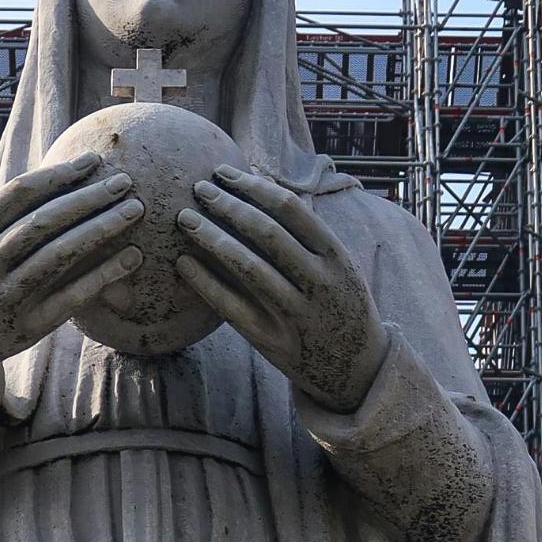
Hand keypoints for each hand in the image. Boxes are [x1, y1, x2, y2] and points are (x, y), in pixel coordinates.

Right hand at [0, 151, 143, 390]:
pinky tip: (132, 256)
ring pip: (61, 254)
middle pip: (45, 221)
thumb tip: (56, 181)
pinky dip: (104, 274)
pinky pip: (73, 296)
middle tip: (124, 180)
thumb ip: (1, 220)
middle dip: (89, 197)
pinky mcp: (28, 327)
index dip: (59, 174)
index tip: (92, 160)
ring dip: (102, 228)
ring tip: (133, 209)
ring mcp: (7, 297)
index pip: (19, 194)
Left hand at [176, 168, 388, 411]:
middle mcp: (319, 283)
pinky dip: (205, 282)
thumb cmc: (341, 305)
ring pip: (248, 267)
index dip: (253, 186)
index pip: (290, 209)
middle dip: (228, 205)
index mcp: (337, 256)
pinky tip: (184, 262)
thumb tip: (258, 188)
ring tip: (184, 218)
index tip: (224, 173)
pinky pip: (232, 307)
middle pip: (266, 232)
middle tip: (198, 188)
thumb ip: (308, 235)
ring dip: (211, 237)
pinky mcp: (272, 341)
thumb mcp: (340, 266)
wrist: (357, 369)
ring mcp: (296, 314)